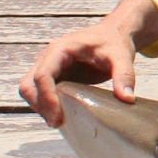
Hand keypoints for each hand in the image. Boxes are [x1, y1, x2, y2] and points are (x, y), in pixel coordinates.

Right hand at [20, 21, 140, 128]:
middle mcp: (48, 58)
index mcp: (60, 49)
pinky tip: (63, 114)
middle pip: (29, 85)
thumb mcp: (122, 56)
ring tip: (60, 121)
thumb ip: (124, 75)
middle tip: (58, 122)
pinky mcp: (54, 76)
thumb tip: (127, 99)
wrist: (113, 34)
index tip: (58, 115)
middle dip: (40, 105)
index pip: (42, 75)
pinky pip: (41, 93)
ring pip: (30, 90)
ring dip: (41, 107)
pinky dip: (47, 105)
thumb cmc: (114, 42)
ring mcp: (48, 67)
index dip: (46, 97)